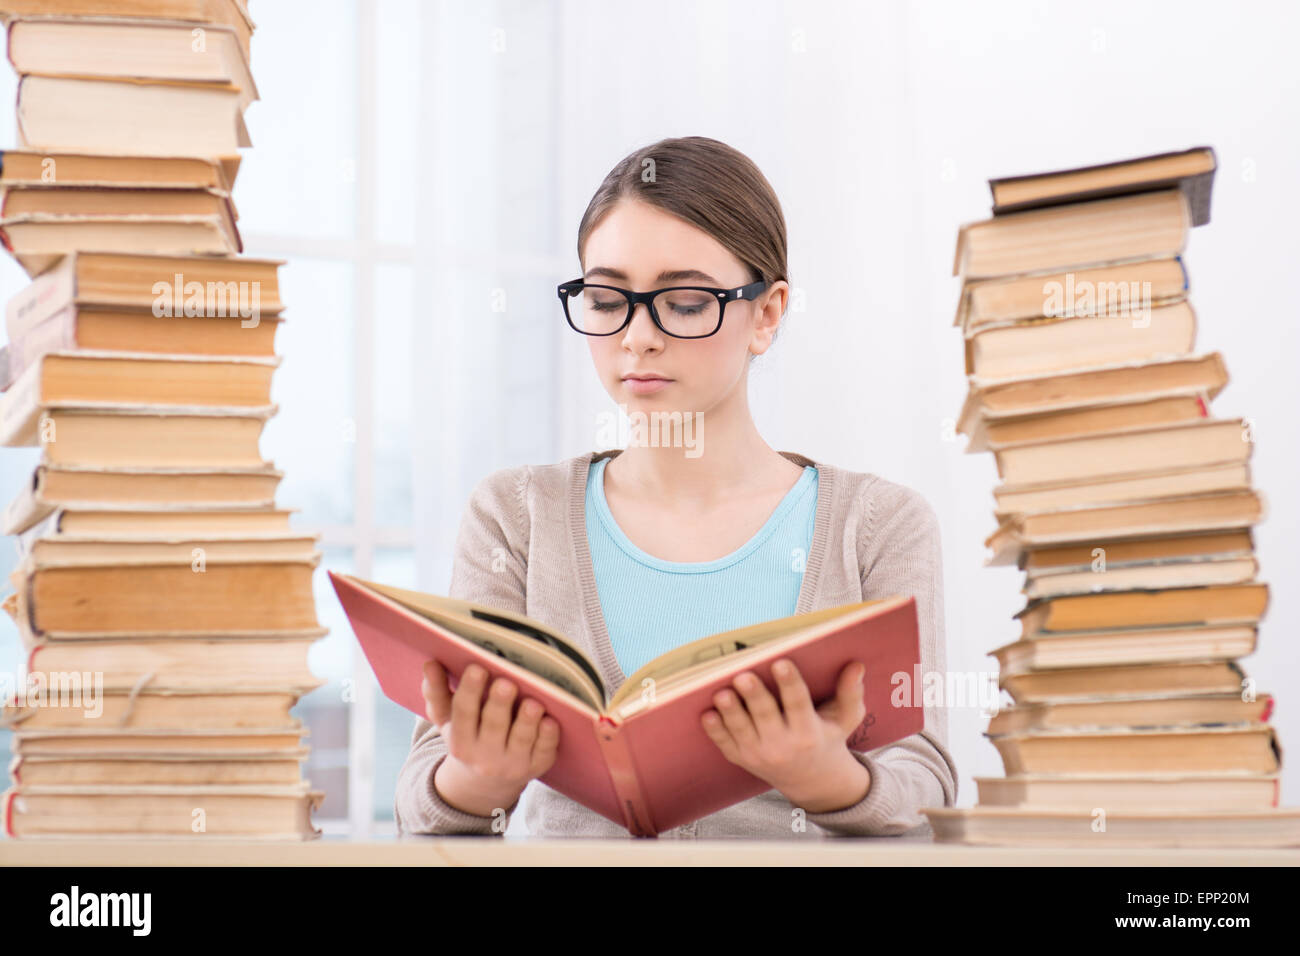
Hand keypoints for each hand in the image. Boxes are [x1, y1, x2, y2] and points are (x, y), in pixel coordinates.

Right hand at [421, 660, 560, 816]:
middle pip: (494, 726)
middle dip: (500, 704)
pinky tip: (550, 721)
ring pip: (521, 739)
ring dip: (527, 721)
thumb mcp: (446, 720)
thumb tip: (430, 664)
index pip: (463, 713)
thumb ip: (436, 691)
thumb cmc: (467, 736)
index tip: (477, 668)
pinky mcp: (537, 766)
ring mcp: (513, 763)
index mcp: (461, 741)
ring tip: (533, 702)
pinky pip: (544, 752)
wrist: (486, 782)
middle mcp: (485, 756)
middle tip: (506, 683)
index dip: (470, 691)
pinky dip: (548, 737)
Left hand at [699, 658, 871, 812]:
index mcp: (809, 731)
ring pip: (742, 730)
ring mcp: (760, 754)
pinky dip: (715, 731)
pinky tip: (706, 714)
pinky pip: (726, 744)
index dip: (790, 683)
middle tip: (743, 676)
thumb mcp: (844, 721)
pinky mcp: (742, 759)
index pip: (798, 704)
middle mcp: (783, 745)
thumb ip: (850, 694)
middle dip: (754, 696)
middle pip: (766, 716)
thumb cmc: (827, 739)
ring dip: (730, 712)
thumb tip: (856, 666)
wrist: (813, 781)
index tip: (781, 662)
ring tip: (722, 692)